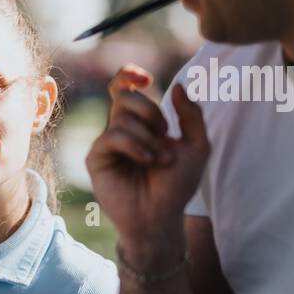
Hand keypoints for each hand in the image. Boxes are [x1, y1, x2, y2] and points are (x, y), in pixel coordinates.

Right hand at [85, 65, 209, 266]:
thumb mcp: (197, 146)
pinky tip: (147, 161)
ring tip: (160, 159)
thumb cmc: (176, 186)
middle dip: (150, 111)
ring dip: (148, 136)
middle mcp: (120, 130)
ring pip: (120, 116)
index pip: (125, 88)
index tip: (145, 78)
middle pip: (124, 96)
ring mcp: (107, 144)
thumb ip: (192, 115)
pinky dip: (135, 145)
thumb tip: (178, 85)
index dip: (128, 76)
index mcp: (140, 123)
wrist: (160, 216)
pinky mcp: (96, 158)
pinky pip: (112, 136)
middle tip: (165, 133)